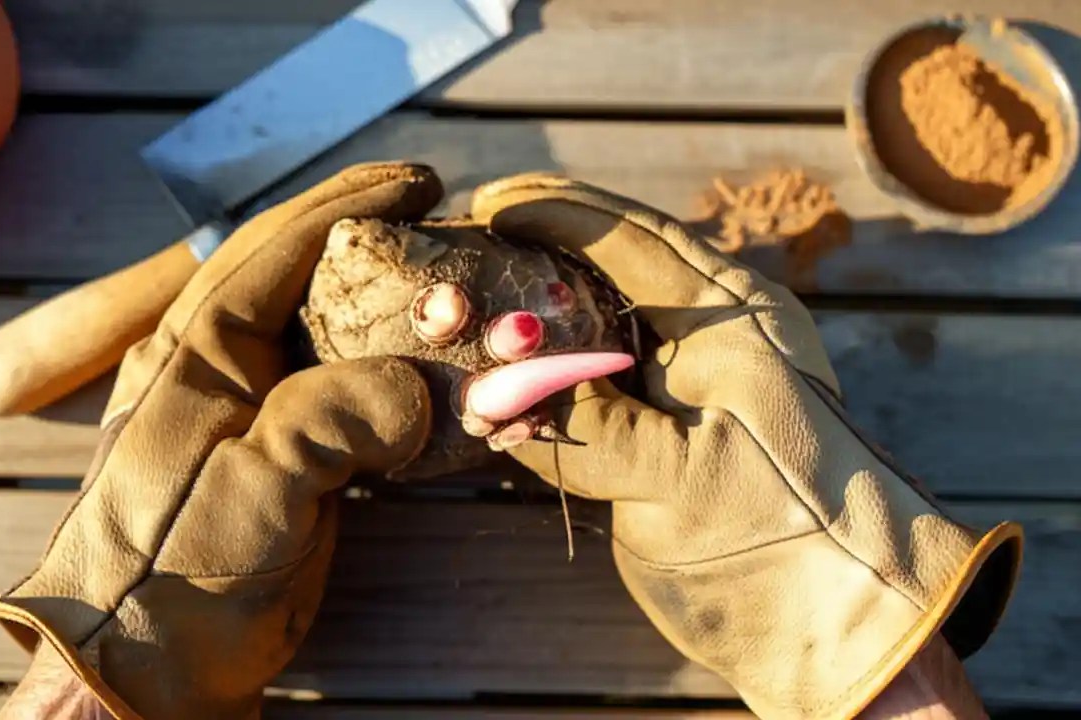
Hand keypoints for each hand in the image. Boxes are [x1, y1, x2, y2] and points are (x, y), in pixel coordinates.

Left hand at [0, 163, 442, 719]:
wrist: (140, 669)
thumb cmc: (169, 574)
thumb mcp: (249, 488)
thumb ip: (329, 419)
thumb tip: (417, 388)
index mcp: (197, 349)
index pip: (278, 246)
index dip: (351, 205)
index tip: (422, 184)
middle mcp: (224, 367)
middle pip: (311, 283)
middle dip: (384, 257)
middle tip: (453, 241)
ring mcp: (257, 416)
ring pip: (339, 342)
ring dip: (402, 324)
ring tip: (464, 310)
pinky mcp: (286, 465)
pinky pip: (355, 404)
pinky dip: (403, 390)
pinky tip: (445, 389)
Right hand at [468, 174, 1021, 719]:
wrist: (838, 627)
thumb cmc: (781, 542)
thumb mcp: (678, 480)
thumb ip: (583, 432)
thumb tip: (489, 400)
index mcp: (732, 322)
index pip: (631, 240)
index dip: (557, 214)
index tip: (491, 202)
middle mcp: (713, 336)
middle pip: (612, 268)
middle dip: (538, 253)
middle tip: (469, 241)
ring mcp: (691, 382)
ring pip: (599, 323)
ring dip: (537, 316)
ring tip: (471, 304)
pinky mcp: (671, 430)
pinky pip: (597, 381)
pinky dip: (549, 376)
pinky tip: (503, 377)